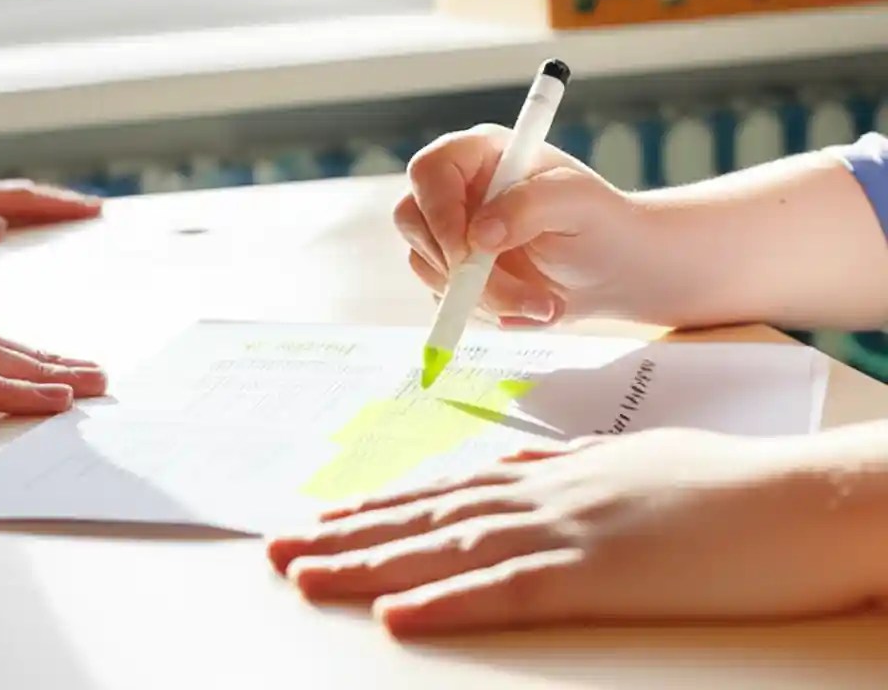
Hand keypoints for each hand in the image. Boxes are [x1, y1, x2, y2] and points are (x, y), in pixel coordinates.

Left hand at [267, 427, 887, 637]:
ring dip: (368, 567)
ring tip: (304, 576)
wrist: (805, 495)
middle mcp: (544, 496)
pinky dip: (447, 606)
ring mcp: (568, 532)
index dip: (379, 509)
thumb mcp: (636, 465)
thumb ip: (572, 470)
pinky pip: (509, 593)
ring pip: (445, 551)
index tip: (325, 519)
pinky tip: (397, 618)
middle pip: (425, 520)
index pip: (445, 493)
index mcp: (554, 474)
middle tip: (277, 548)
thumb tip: (520, 473)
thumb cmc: (730, 486)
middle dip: (345, 536)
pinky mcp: (600, 576)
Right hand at [396, 124, 654, 326]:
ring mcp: (449, 233)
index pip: (429, 171)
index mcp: (480, 155)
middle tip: (505, 295)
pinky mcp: (453, 273)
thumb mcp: (577, 203)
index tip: (468, 250)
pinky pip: (445, 298)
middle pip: (413, 221)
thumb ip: (529, 207)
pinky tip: (530, 307)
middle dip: (458, 266)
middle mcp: (456, 190)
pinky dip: (485, 312)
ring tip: (544, 305)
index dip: (439, 210)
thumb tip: (480, 236)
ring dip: (482, 297)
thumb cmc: (601, 223)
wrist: (613, 270)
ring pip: (429, 267)